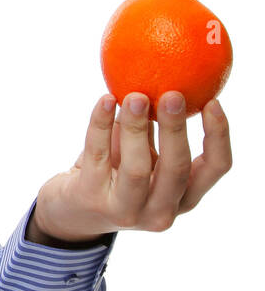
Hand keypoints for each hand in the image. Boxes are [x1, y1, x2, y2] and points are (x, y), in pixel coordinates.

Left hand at [31, 92, 231, 243]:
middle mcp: (161, 211)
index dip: (219, 136)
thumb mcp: (143, 157)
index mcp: (184, 196)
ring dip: (137, 127)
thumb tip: (165, 79)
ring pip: (137, 167)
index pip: (216, 168)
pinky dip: (101, 124)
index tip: (212, 101)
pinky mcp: (91, 199)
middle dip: (175, 128)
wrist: (70, 211)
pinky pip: (98, 155)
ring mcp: (125, 210)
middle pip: (177, 168)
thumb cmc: (114, 175)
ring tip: (135, 96)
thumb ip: (156, 130)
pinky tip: (105, 100)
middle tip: (172, 94)